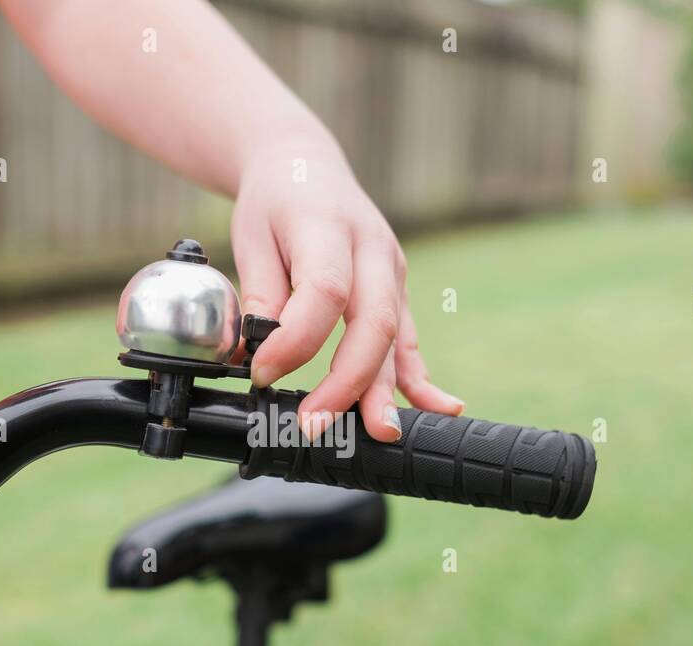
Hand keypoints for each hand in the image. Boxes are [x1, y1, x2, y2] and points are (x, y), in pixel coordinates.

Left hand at [231, 139, 464, 441]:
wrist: (307, 167)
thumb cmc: (275, 201)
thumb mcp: (251, 235)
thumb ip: (260, 291)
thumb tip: (257, 350)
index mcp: (329, 227)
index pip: (324, 292)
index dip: (296, 340)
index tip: (261, 371)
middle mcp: (372, 250)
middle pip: (372, 322)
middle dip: (347, 381)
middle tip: (315, 423)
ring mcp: (393, 272)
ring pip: (395, 338)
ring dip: (385, 390)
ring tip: (380, 432)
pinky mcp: (398, 292)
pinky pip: (411, 340)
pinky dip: (423, 378)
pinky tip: (442, 408)